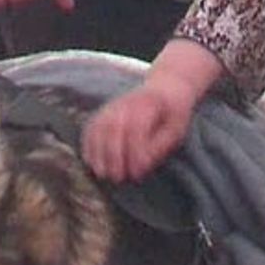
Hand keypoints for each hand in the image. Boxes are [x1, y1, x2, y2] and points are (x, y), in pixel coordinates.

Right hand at [82, 39, 224, 181]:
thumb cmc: (173, 113)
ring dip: (98, 153)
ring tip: (102, 174)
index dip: (135, 152)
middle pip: (113, 127)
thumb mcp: (176, 130)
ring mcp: (112, 105)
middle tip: (117, 178)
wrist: (166, 86)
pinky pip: (90, 127)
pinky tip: (90, 162)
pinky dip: (88, 145)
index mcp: (149, 103)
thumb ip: (159, 147)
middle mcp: (127, 102)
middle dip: (113, 155)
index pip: (137, 128)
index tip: (137, 174)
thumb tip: (140, 167)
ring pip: (99, 128)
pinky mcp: (103, 111)